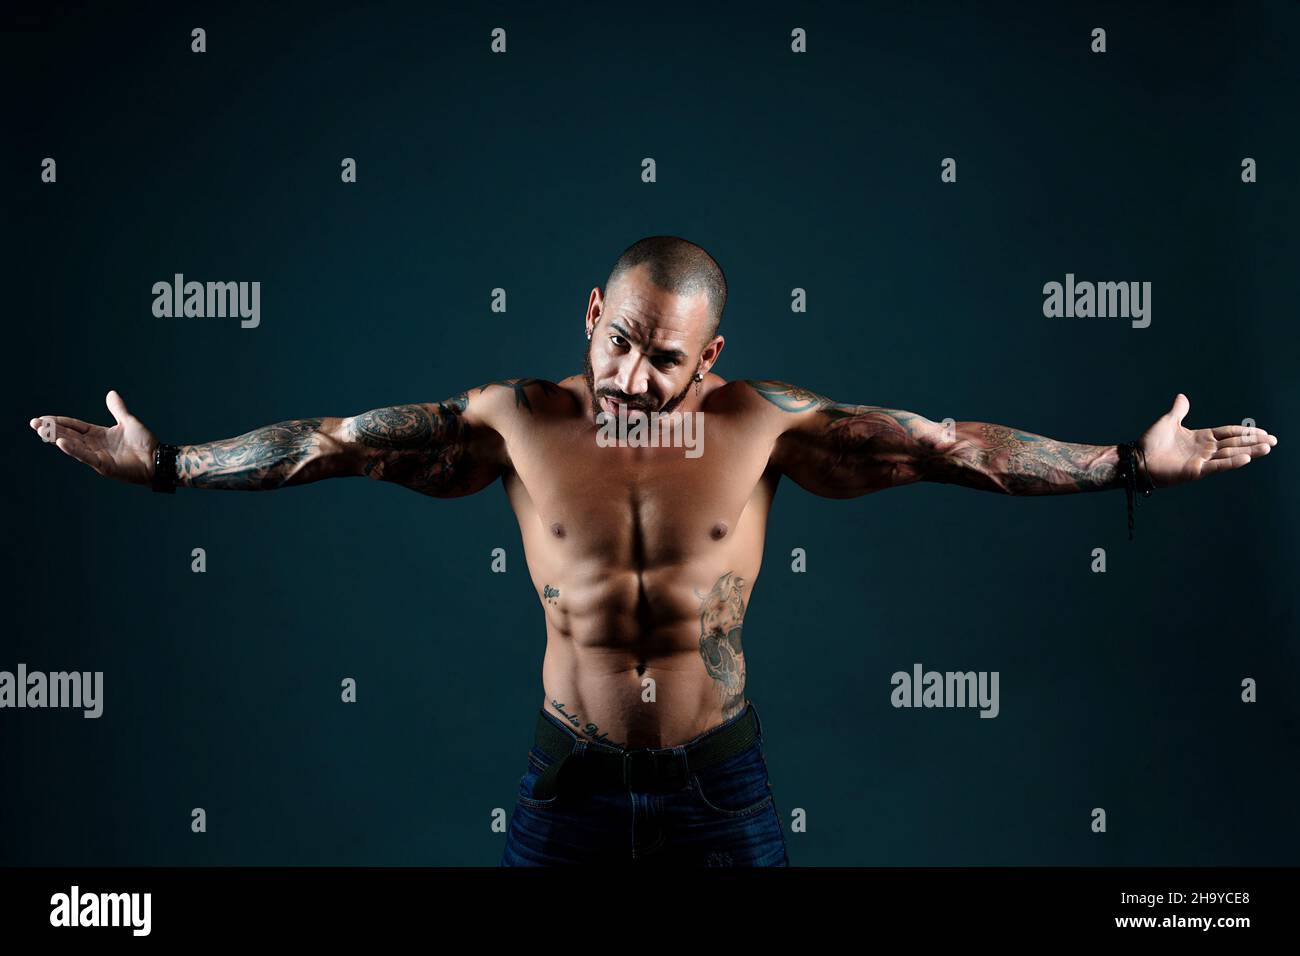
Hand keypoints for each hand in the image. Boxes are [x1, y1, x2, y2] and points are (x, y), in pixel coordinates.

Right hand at [29, 390, 158, 485]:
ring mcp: (97, 456)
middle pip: (69, 435)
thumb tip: (110, 393)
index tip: (43, 417)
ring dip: (57, 438)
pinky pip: (85, 456)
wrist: (158, 459)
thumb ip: (118, 409)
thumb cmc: (145, 443)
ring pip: (73, 445)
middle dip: (51, 429)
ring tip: (41, 431)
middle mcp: (95, 445)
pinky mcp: (103, 466)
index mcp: (98, 434)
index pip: (74, 426)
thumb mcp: (129, 421)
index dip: (59, 421)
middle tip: (33, 423)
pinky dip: (73, 450)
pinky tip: (60, 443)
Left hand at [1137, 394, 1276, 488]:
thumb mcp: (1167, 422)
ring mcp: (1202, 461)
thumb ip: (1179, 411)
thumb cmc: (1150, 443)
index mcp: (1201, 438)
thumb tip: (1183, 396)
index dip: (1245, 432)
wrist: (1136, 459)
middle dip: (1254, 442)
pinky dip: (1232, 462)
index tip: (1263, 431)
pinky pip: (1217, 466)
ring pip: (1231, 455)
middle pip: (1235, 444)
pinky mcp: (1196, 471)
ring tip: (1267, 448)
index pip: (1228, 433)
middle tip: (1274, 441)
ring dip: (1250, 451)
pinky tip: (1247, 458)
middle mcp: (1204, 450)